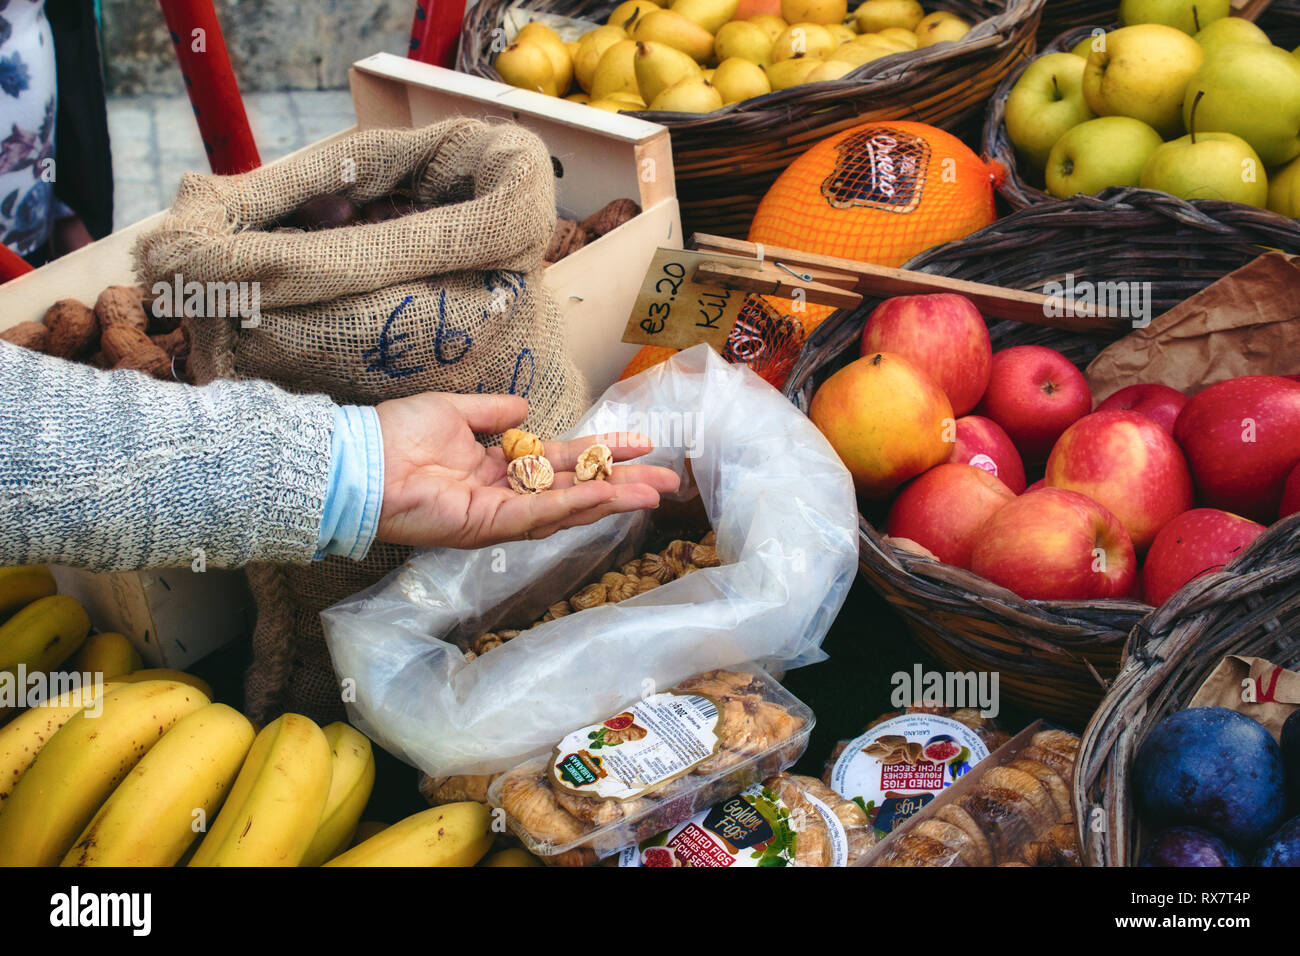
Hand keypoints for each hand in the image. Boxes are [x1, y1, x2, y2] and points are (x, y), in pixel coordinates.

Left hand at [374, 391, 680, 548]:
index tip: (640, 442)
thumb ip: (494, 412)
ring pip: (567, 507)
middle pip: (577, 488)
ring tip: (652, 491)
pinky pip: (539, 515)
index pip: (563, 460)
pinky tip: (605, 496)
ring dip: (610, 499)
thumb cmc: (396, 435)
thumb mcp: (455, 411)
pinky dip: (573, 506)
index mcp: (501, 465)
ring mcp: (501, 513)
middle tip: (667, 480)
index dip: (601, 451)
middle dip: (622, 484)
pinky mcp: (488, 526)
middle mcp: (507, 492)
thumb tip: (526, 407)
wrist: (361, 462)